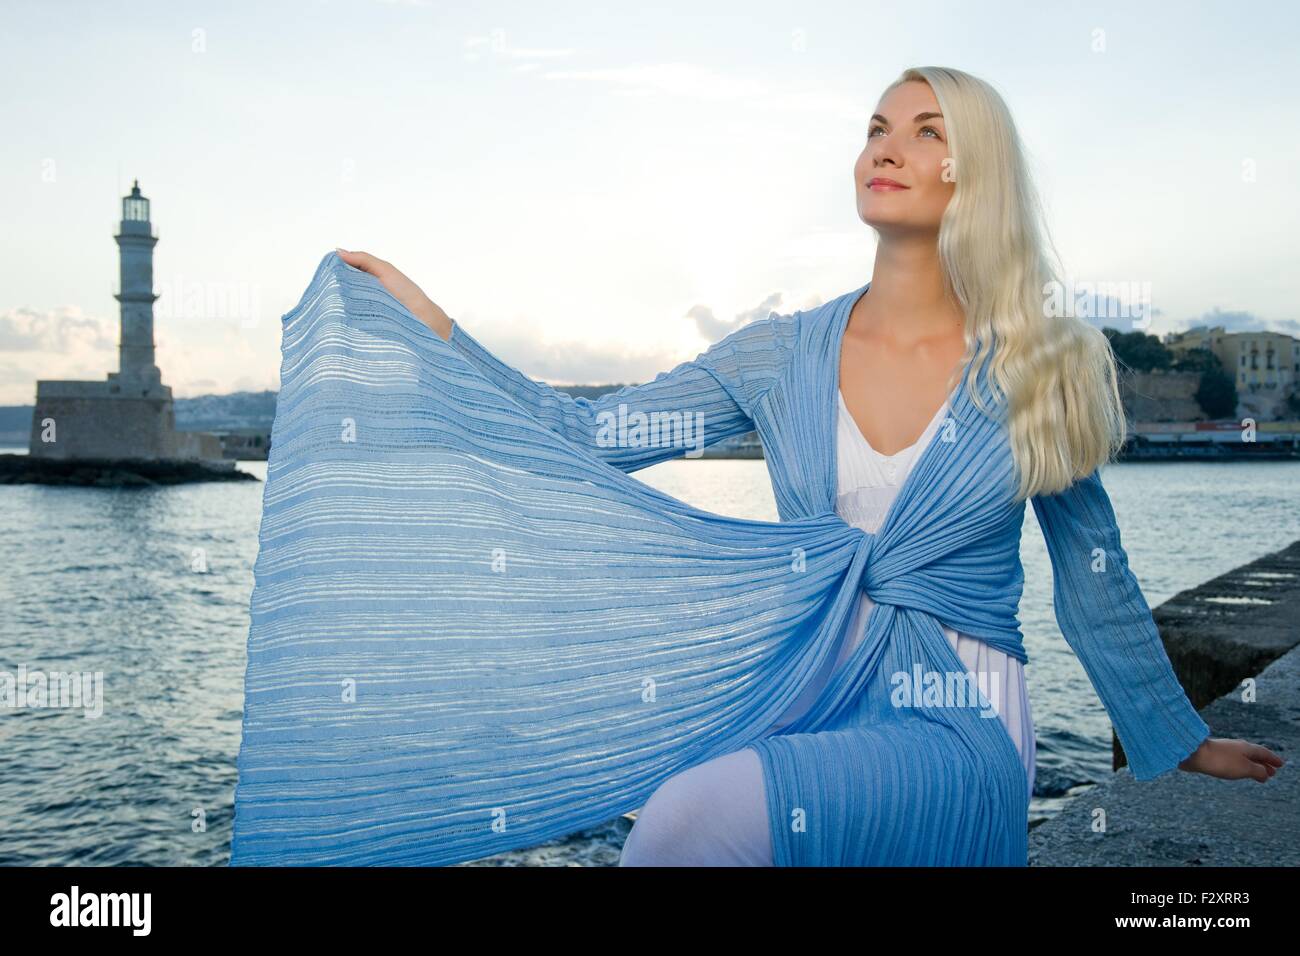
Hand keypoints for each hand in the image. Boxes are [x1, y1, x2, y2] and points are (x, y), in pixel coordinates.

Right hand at [335, 248, 453, 340]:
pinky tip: (339, 319)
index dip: (333, 274)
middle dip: (332, 290)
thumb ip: (363, 259)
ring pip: (341, 308)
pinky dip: (344, 321)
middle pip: (339, 292)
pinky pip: (348, 324)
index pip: (341, 275)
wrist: (422, 321)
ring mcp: (361, 313)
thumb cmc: (406, 293)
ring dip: (337, 306)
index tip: (325, 274)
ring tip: (332, 305)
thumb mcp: (385, 270)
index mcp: (365, 281)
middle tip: (326, 290)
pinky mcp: (363, 329)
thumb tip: (338, 251)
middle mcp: (361, 297)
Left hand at [1178, 736, 1284, 780]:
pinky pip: (1232, 761)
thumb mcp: (1245, 768)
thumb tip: (1265, 773)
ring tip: (1258, 775)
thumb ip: (1258, 771)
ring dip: (1252, 766)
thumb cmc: (1221, 761)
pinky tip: (1236, 771)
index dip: (1272, 759)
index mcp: (1247, 747)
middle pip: (1254, 755)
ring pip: (1243, 758)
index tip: (1280, 764)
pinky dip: (1240, 767)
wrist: (1192, 753)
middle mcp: (1237, 746)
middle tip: (1272, 772)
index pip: (1264, 753)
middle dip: (1264, 764)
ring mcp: (1225, 750)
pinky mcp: (1214, 755)